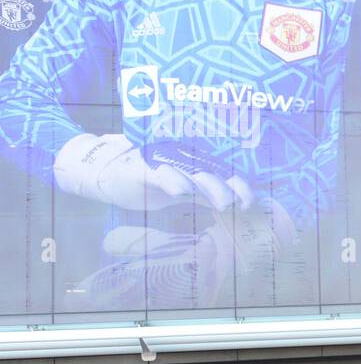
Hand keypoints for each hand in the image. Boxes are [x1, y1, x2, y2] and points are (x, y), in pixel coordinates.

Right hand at [54, 133, 252, 211]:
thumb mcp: (181, 190)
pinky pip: (161, 173)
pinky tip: (183, 191)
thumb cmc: (149, 180)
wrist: (106, 170)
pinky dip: (174, 181)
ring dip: (211, 186)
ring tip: (224, 202)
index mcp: (194, 163)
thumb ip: (204, 195)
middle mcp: (183, 158)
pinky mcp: (143, 167)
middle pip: (214, 171)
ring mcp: (164, 161)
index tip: (251, 203)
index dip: (239, 185)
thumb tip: (235, 205)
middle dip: (230, 187)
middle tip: (239, 204)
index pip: (223, 172)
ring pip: (193, 172)